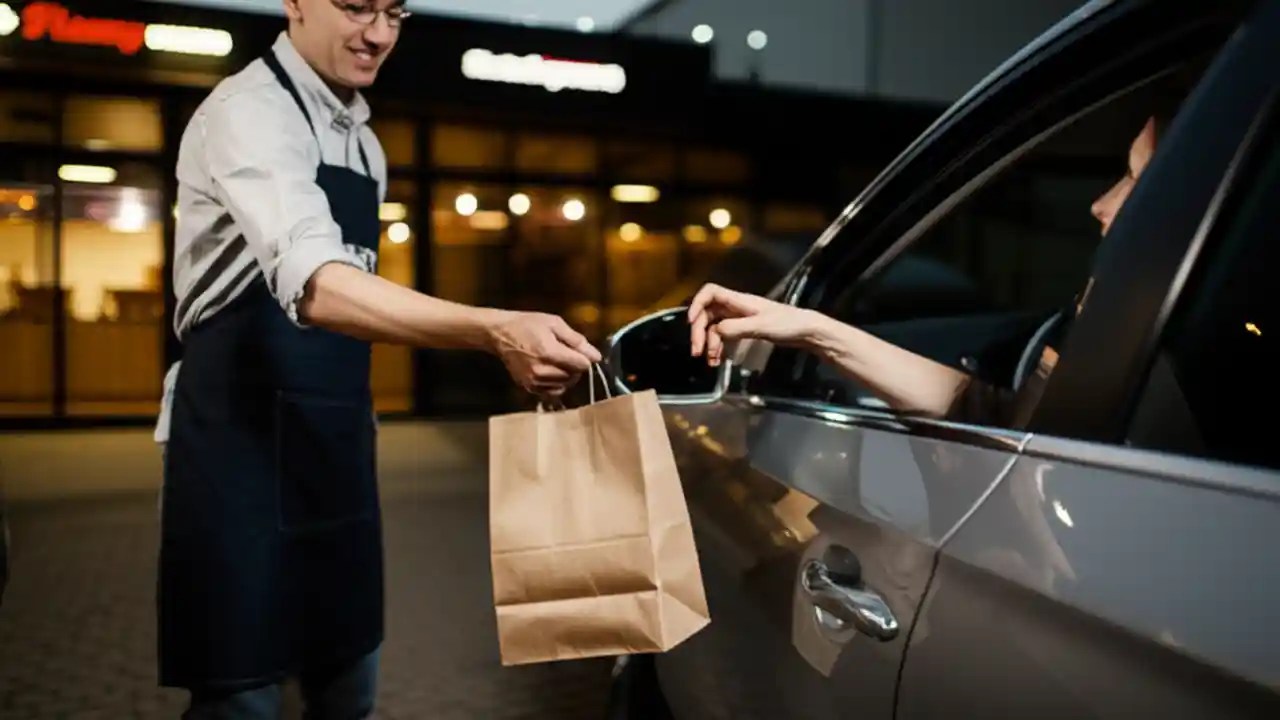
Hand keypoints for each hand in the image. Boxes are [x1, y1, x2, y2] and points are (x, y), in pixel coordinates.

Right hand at [488, 312, 601, 396]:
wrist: (500, 334)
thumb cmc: (528, 324)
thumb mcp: (555, 324)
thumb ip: (576, 341)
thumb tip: (596, 357)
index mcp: (549, 352)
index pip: (581, 365)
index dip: (585, 358)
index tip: (580, 351)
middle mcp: (541, 371)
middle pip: (574, 377)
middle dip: (576, 367)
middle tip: (567, 354)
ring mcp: (533, 381)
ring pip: (564, 386)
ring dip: (567, 376)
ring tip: (558, 362)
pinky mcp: (528, 387)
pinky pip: (552, 392)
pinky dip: (556, 384)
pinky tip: (551, 372)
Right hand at [687, 283, 819, 365]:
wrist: (805, 331)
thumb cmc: (786, 324)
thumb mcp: (760, 326)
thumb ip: (736, 328)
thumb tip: (715, 332)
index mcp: (738, 300)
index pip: (710, 293)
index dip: (697, 304)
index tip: (691, 322)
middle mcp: (735, 307)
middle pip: (707, 314)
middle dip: (699, 332)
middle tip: (697, 351)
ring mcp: (739, 319)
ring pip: (714, 327)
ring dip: (708, 343)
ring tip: (710, 361)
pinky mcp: (744, 330)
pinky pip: (724, 336)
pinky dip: (718, 347)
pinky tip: (718, 360)